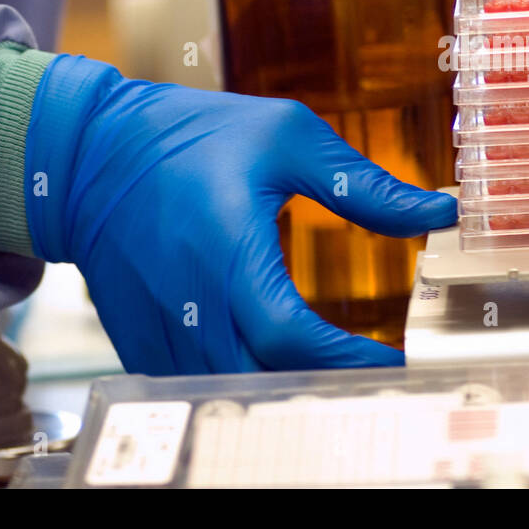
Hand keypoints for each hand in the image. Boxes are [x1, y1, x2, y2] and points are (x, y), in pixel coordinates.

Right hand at [23, 55, 455, 373]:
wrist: (88, 152)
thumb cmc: (188, 136)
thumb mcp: (286, 139)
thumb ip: (364, 185)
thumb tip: (440, 211)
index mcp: (227, 249)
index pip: (292, 335)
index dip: (350, 359)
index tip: (397, 361)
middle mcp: (189, 301)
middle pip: (264, 379)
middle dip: (326, 386)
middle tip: (376, 374)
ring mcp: (158, 330)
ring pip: (229, 392)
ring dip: (285, 392)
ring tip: (337, 377)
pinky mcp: (140, 342)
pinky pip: (193, 387)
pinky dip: (240, 388)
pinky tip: (278, 373)